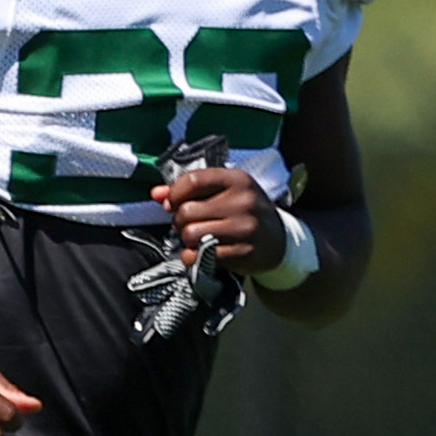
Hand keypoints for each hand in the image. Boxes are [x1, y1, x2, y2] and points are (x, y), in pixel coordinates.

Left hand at [153, 162, 277, 269]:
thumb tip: (157, 194)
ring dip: (186, 239)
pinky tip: (204, 251)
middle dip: (181, 220)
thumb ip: (189, 190)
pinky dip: (193, 256)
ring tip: (198, 237)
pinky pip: (199, 255)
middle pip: (186, 211)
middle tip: (192, 224)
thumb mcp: (223, 193)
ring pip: (190, 233)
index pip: (192, 180)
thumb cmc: (243, 212)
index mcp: (237, 179)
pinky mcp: (243, 251)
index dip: (175, 194)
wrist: (278, 240)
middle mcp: (243, 200)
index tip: (175, 203)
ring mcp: (245, 227)